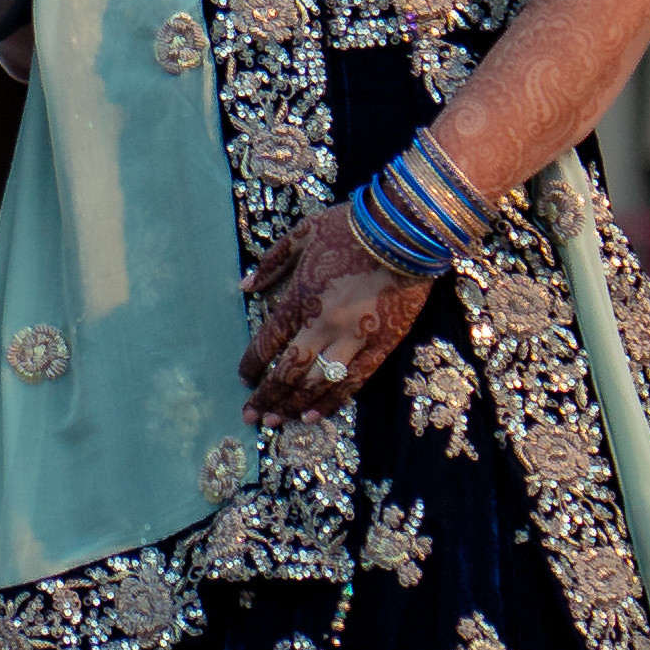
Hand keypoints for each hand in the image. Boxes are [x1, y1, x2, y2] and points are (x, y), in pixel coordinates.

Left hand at [240, 205, 434, 422]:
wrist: (406, 230)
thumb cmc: (351, 226)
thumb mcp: (301, 234)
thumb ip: (273, 262)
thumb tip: (245, 286)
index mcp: (300, 299)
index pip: (266, 344)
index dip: (251, 366)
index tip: (243, 379)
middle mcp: (322, 324)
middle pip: (287, 372)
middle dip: (266, 397)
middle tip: (250, 416)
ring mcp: (354, 338)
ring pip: (317, 383)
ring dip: (294, 405)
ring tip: (277, 422)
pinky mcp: (382, 344)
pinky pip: (353, 381)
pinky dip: (332, 401)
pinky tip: (314, 415)